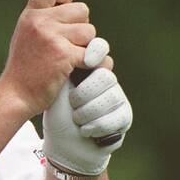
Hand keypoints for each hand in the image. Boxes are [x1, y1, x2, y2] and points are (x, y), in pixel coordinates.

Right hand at [0, 0, 105, 117]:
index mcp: (30, 14)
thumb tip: (78, 12)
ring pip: (90, 32)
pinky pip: (93, 54)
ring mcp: (52, 37)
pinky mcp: (64, 55)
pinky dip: (92, 64)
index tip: (66, 10)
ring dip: (87, 47)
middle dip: (81, 26)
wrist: (15, 94)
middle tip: (70, 43)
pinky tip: (79, 70)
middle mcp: (40, 21)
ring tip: (71, 59)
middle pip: (81, 9)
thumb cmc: (24, 68)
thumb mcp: (26, 35)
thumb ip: (46, 20)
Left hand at [43, 36, 132, 176]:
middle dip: (86, 93)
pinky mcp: (125, 116)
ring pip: (112, 96)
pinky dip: (98, 126)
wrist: (63, 143)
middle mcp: (106, 79)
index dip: (96, 51)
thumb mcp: (55, 85)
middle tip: (73, 104)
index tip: (87, 60)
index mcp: (89, 67)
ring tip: (76, 119)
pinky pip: (117, 116)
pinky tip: (86, 131)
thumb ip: (61, 62)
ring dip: (89, 111)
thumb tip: (60, 36)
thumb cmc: (57, 112)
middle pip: (105, 75)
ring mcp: (118, 97)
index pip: (99, 49)